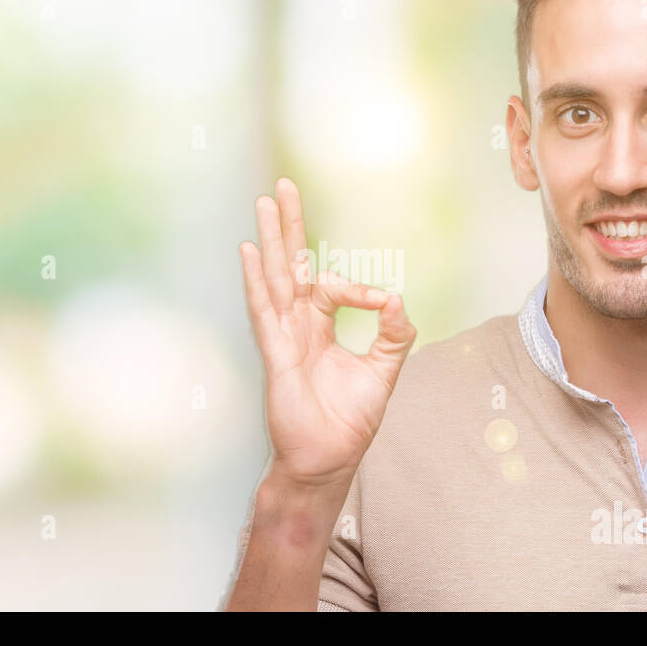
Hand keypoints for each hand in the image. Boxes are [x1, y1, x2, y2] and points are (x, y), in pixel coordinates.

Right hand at [239, 177, 416, 490]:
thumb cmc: (349, 420)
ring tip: (264, 203)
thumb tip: (396, 298)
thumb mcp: (383, 371)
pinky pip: (265, 311)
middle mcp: (298, 325)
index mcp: (320, 327)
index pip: (333, 287)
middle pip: (292, 265)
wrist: (328, 459)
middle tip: (283, 186)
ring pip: (277, 278)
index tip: (382, 304)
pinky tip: (250, 252)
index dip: (360, 288)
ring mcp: (284, 337)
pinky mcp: (277, 354)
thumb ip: (393, 334)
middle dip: (289, 226)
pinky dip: (257, 281)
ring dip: (272, 240)